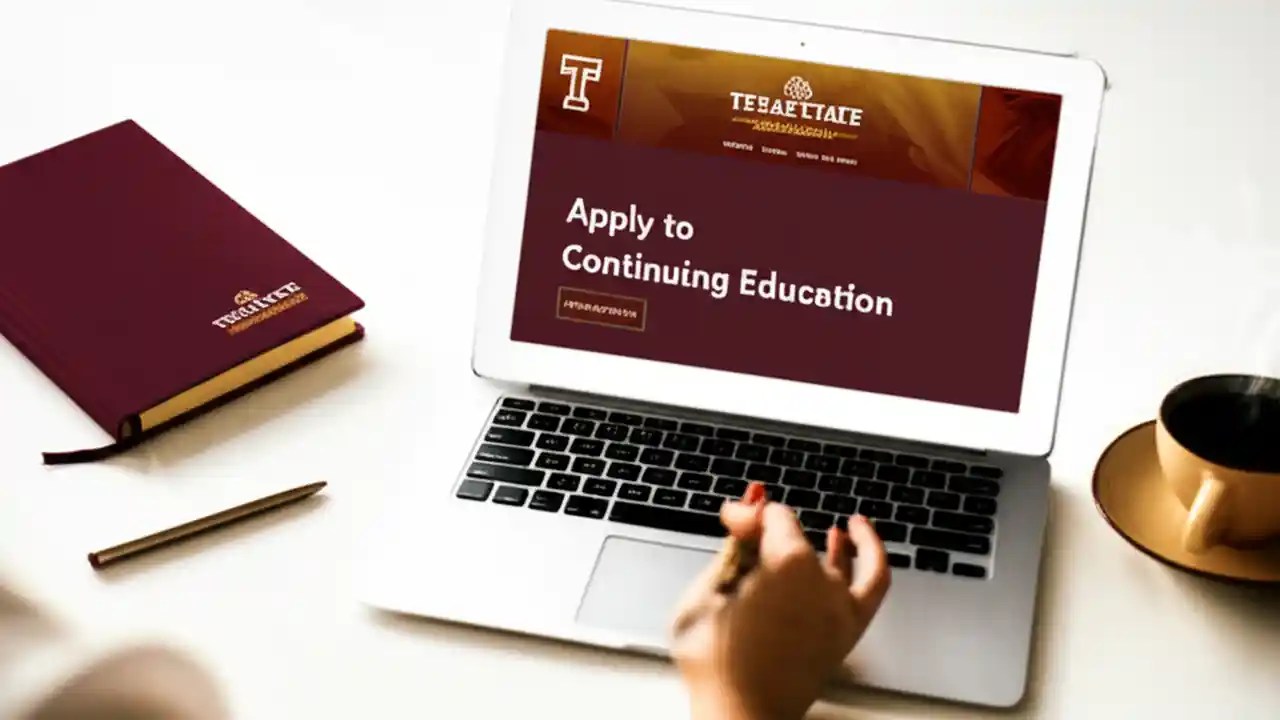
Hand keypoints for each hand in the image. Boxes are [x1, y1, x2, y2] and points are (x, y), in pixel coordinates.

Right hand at [670, 484, 891, 719]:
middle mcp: (822, 581)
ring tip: (840, 526)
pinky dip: (872, 555)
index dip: (747, 515)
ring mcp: (839, 606)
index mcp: (786, 564)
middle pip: (798, 537)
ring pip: (835, 557)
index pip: (772, 516)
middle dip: (769, 530)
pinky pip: (874, 581)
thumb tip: (744, 513)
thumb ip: (730, 549)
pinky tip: (861, 542)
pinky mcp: (848, 630)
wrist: (740, 715)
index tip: (731, 521)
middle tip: (744, 535)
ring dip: (833, 539)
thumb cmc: (716, 663)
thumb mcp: (703, 595)